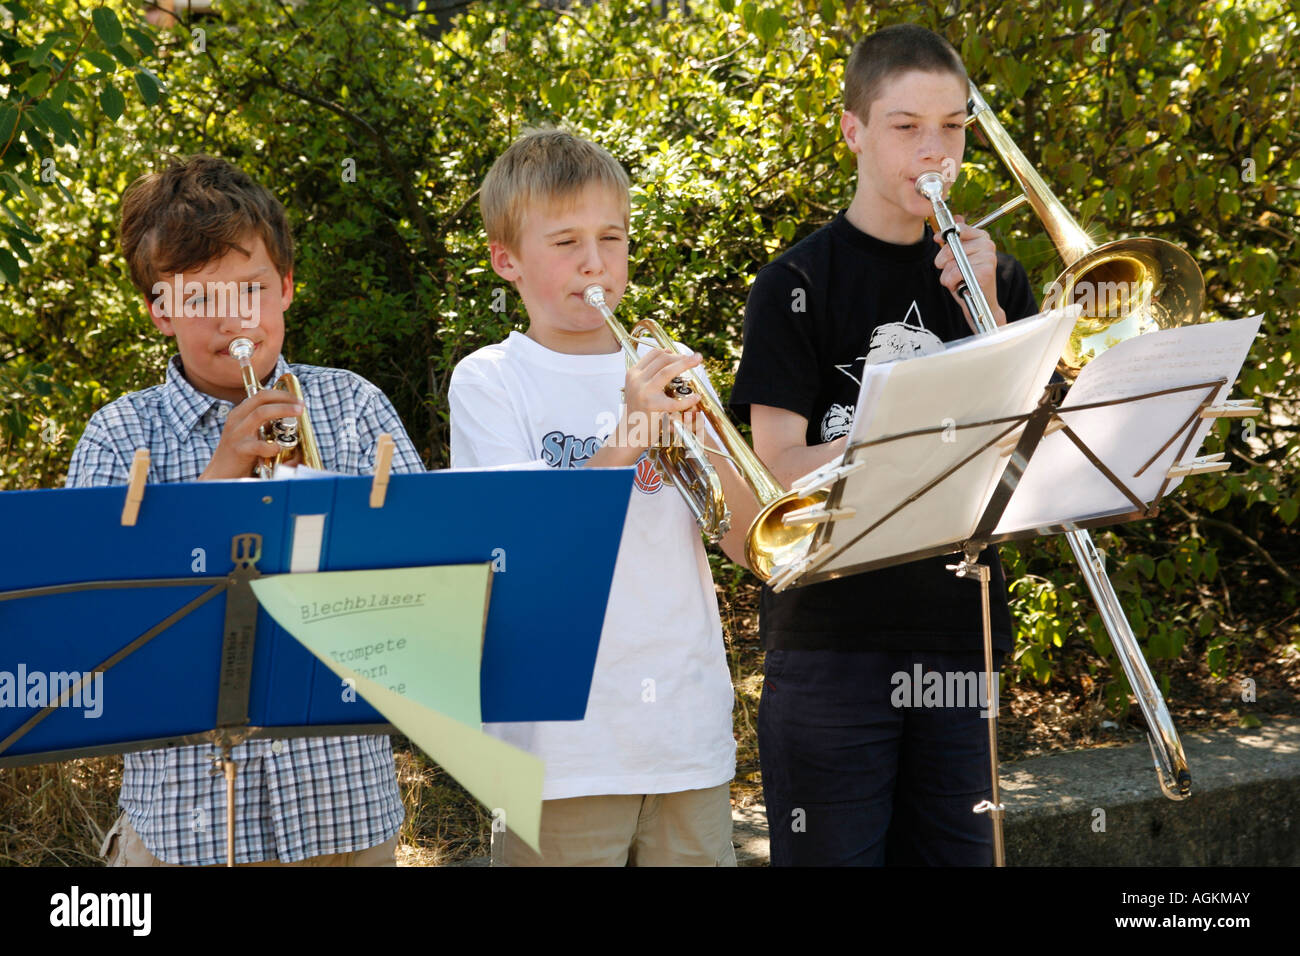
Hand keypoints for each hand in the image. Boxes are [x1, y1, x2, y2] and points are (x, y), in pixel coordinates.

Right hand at [200, 389, 304, 479]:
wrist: (221, 473)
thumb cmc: (240, 454)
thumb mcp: (251, 434)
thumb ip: (265, 425)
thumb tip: (289, 421)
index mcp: (240, 413)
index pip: (261, 395)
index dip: (281, 394)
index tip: (297, 399)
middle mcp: (237, 419)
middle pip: (261, 399)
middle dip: (284, 399)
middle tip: (301, 405)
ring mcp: (237, 433)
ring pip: (260, 414)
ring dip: (283, 410)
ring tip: (298, 414)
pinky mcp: (239, 449)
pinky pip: (259, 445)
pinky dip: (272, 446)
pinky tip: (279, 448)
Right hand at [616, 348, 702, 451]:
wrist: (629, 434)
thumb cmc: (637, 411)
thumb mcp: (637, 387)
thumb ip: (649, 371)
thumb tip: (667, 352)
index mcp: (633, 374)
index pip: (654, 354)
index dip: (671, 352)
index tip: (682, 355)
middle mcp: (637, 381)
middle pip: (662, 360)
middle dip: (682, 356)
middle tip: (697, 358)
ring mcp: (644, 393)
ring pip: (667, 372)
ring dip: (685, 364)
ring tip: (698, 361)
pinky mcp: (654, 408)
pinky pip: (675, 402)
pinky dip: (689, 400)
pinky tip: (696, 397)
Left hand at [934, 215, 1006, 332]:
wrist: (981, 302)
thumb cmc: (968, 278)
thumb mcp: (960, 256)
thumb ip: (956, 238)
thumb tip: (955, 217)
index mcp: (982, 237)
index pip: (958, 228)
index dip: (944, 234)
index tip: (937, 239)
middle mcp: (988, 245)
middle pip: (950, 247)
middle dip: (943, 262)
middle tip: (950, 271)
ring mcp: (988, 258)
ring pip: (951, 263)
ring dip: (948, 276)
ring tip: (958, 280)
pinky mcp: (985, 272)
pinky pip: (955, 274)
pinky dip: (952, 283)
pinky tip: (961, 286)